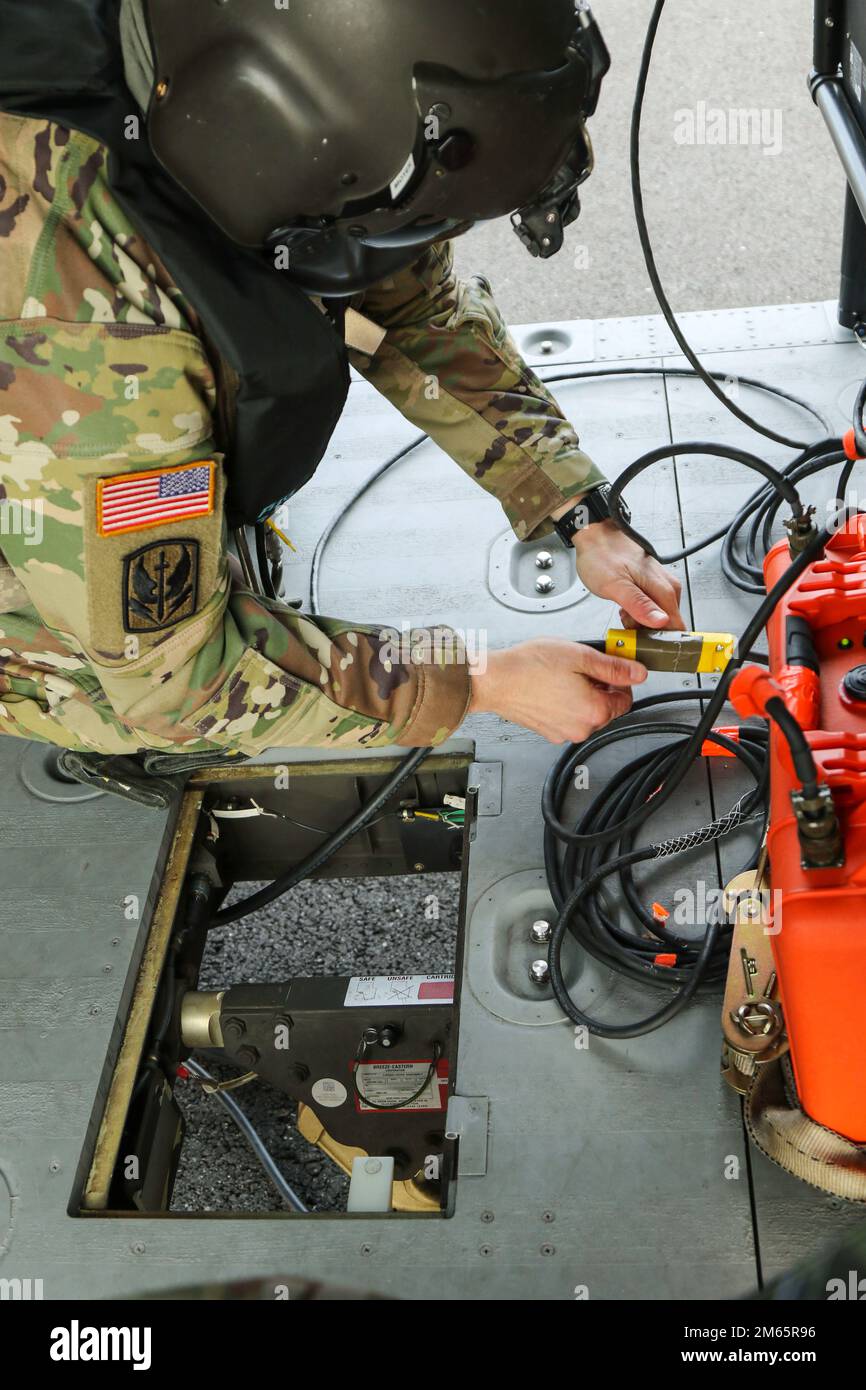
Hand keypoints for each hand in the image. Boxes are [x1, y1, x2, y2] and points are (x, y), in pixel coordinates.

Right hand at [468, 639, 646, 744]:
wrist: (495, 681)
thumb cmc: (530, 667)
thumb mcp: (580, 656)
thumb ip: (614, 667)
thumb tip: (638, 673)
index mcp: (595, 711)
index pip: (626, 700)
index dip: (621, 681)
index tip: (610, 668)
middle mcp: (581, 728)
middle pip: (606, 708)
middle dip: (600, 688)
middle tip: (583, 667)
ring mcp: (563, 732)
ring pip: (586, 714)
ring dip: (583, 696)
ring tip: (564, 675)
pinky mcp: (548, 732)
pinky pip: (567, 718)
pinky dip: (565, 704)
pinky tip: (552, 687)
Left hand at [571, 518, 684, 629]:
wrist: (595, 536)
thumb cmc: (602, 556)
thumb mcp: (616, 586)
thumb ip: (639, 605)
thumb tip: (661, 622)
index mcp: (664, 589)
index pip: (676, 626)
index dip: (661, 640)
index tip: (643, 641)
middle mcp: (667, 587)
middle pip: (667, 624)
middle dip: (647, 631)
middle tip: (627, 621)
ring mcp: (660, 585)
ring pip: (658, 618)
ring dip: (640, 622)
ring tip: (624, 611)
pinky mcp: (652, 585)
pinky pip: (651, 608)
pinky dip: (637, 613)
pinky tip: (625, 607)